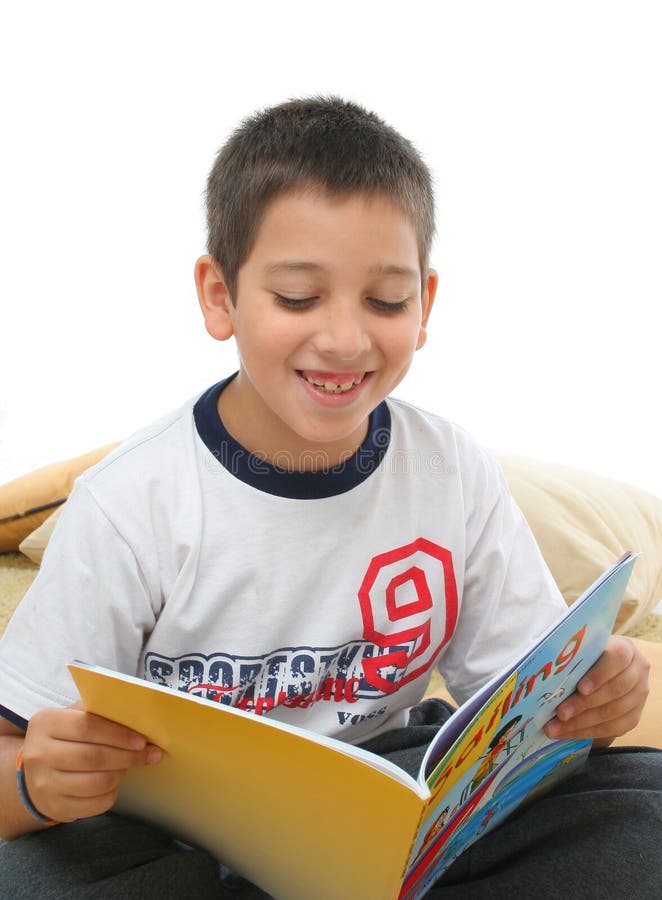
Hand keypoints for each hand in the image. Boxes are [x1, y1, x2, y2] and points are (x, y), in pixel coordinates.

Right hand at [21, 703, 161, 823]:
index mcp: (46, 723)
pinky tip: (115, 782)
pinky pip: (96, 804)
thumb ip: (100, 712)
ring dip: (121, 773)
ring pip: (97, 782)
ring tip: (128, 765)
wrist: (36, 772)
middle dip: (128, 756)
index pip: (88, 727)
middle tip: (149, 754)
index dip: (119, 734)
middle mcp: (38, 754)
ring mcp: (44, 784)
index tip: (142, 740)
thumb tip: (139, 715)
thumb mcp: (74, 716)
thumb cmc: (66, 737)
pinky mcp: (55, 808)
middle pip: (94, 757)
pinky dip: (112, 793)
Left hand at [544, 635, 649, 746]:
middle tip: (560, 713)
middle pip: (614, 690)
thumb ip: (575, 658)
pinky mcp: (634, 717)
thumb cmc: (589, 657)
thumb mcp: (585, 651)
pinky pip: (613, 728)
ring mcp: (639, 696)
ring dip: (581, 723)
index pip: (617, 659)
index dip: (599, 674)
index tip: (580, 688)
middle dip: (584, 704)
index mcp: (625, 649)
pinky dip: (587, 732)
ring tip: (555, 728)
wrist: (607, 671)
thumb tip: (548, 673)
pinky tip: (567, 733)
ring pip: (613, 713)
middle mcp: (637, 672)